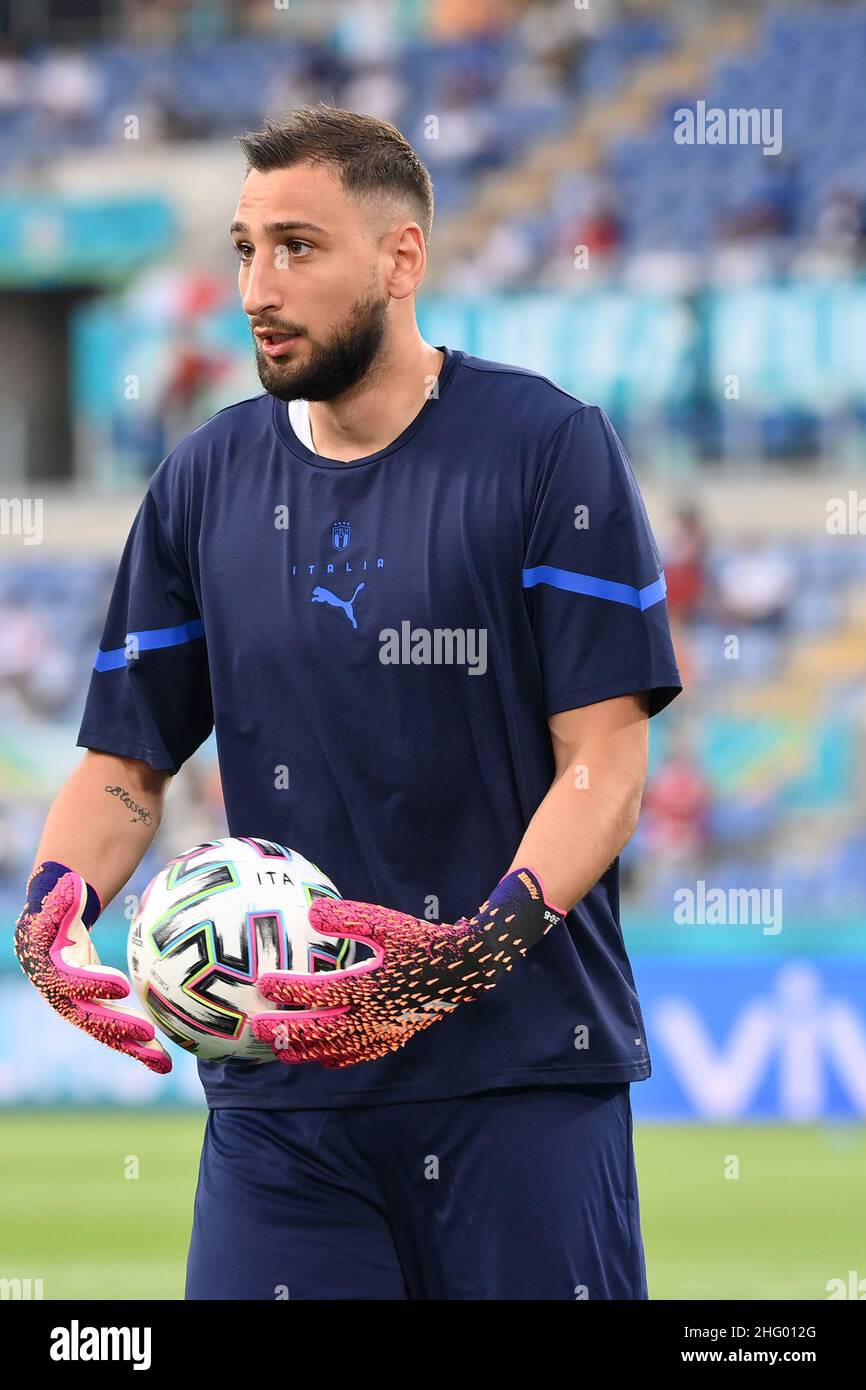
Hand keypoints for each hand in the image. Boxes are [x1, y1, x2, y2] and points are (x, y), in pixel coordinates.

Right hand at [14, 861, 171, 1073]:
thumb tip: (70, 885)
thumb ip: (64, 896)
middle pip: (87, 1015)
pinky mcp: (92, 1012)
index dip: (91, 984)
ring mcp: (75, 1006)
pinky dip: (138, 1046)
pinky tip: (163, 1061)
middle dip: (117, 1026)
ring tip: (163, 1062)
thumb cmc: (62, 904)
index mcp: (50, 965)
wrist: (53, 927)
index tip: (119, 984)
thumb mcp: (61, 897)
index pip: (69, 979)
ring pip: (104, 1031)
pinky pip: (115, 1032)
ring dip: (133, 1048)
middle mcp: (59, 993)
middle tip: (148, 1034)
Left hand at [250, 867, 562, 1068]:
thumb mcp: (387, 923)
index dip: (290, 990)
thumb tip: (311, 910)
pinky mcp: (394, 1037)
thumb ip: (349, 918)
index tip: (264, 983)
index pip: (321, 993)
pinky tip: (322, 1058)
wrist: (464, 968)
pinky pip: (359, 1055)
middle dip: (287, 1031)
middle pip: (321, 1031)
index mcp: (370, 986)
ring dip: (305, 1051)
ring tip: (279, 1052)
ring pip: (336, 1050)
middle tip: (257, 1028)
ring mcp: (384, 1032)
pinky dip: (335, 1058)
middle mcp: (374, 1016)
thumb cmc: (422, 940)